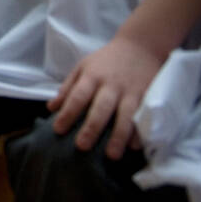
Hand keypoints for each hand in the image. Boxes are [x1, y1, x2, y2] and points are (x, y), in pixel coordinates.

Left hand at [48, 35, 162, 159]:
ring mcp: (132, 91)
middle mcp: (112, 85)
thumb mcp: (84, 67)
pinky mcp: (149, 96)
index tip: (58, 130)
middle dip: (91, 127)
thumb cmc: (107, 61)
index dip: (68, 113)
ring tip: (111, 155)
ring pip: (125, 115)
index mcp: (92, 76)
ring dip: (118, 135)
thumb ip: (68, 88)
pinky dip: (141, 132)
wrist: (141, 46)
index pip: (77, 96)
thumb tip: (51, 108)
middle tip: (81, 146)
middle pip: (101, 108)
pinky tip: (136, 146)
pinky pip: (145, 116)